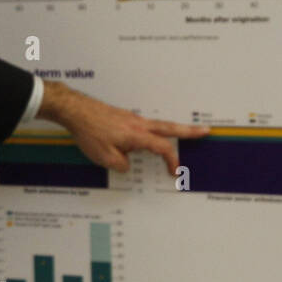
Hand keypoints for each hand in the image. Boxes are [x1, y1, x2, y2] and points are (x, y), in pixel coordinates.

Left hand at [35, 80, 208, 176]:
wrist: (76, 110)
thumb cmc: (89, 131)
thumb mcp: (105, 158)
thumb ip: (121, 165)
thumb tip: (127, 165)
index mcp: (137, 135)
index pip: (162, 148)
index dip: (172, 160)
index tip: (174, 171)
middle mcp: (138, 124)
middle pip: (169, 127)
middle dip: (189, 130)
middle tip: (205, 130)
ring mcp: (131, 118)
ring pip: (157, 124)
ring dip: (171, 129)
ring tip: (183, 132)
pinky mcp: (123, 117)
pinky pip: (142, 125)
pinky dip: (150, 130)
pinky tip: (145, 136)